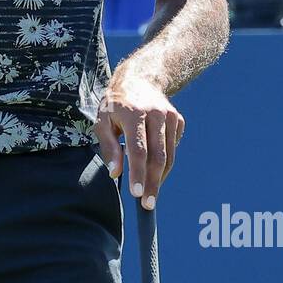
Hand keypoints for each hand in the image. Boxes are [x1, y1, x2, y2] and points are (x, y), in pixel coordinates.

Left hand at [94, 74, 184, 209]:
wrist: (139, 79)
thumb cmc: (115, 104)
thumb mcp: (102, 121)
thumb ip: (108, 147)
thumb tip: (115, 174)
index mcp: (134, 113)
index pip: (138, 149)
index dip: (138, 173)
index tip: (137, 194)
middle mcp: (156, 114)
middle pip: (158, 156)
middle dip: (153, 183)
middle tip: (147, 204)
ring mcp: (170, 117)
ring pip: (169, 155)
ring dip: (160, 177)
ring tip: (150, 193)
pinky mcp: (179, 121)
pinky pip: (172, 148)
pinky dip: (164, 162)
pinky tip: (152, 165)